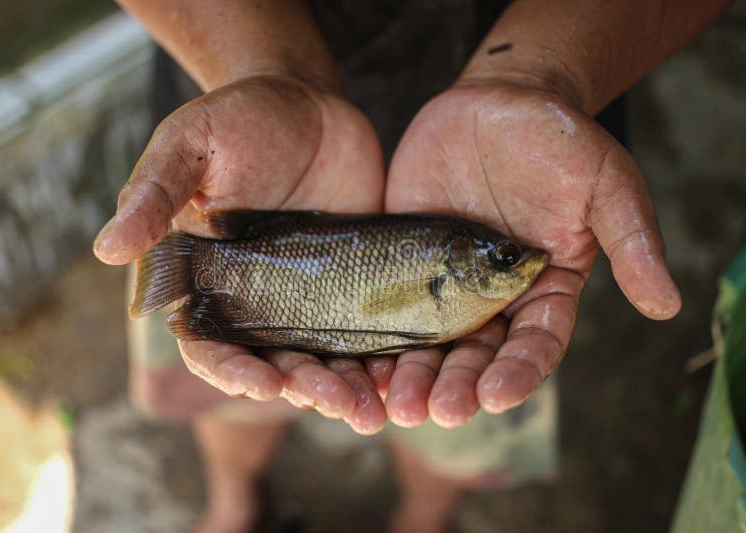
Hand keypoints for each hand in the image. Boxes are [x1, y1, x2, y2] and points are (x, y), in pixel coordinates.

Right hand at [93, 75, 390, 433]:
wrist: (306, 101)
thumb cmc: (234, 119)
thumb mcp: (188, 146)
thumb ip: (152, 195)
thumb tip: (106, 250)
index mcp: (208, 279)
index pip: (209, 343)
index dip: (231, 371)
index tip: (264, 383)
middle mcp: (256, 298)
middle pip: (274, 363)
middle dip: (304, 388)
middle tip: (337, 403)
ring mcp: (309, 294)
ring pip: (323, 357)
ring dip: (345, 388)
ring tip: (373, 407)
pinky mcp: (353, 282)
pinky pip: (366, 330)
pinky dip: (382, 357)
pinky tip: (403, 373)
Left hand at [383, 79, 680, 426]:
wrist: (496, 101)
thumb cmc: (558, 139)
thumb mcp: (604, 184)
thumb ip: (630, 242)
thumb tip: (667, 305)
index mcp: (542, 290)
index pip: (534, 344)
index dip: (518, 372)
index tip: (495, 395)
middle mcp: (491, 298)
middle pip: (475, 356)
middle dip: (457, 386)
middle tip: (437, 411)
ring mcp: (443, 283)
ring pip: (428, 344)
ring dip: (413, 378)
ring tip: (396, 406)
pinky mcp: (402, 263)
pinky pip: (386, 306)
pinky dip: (375, 340)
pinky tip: (359, 367)